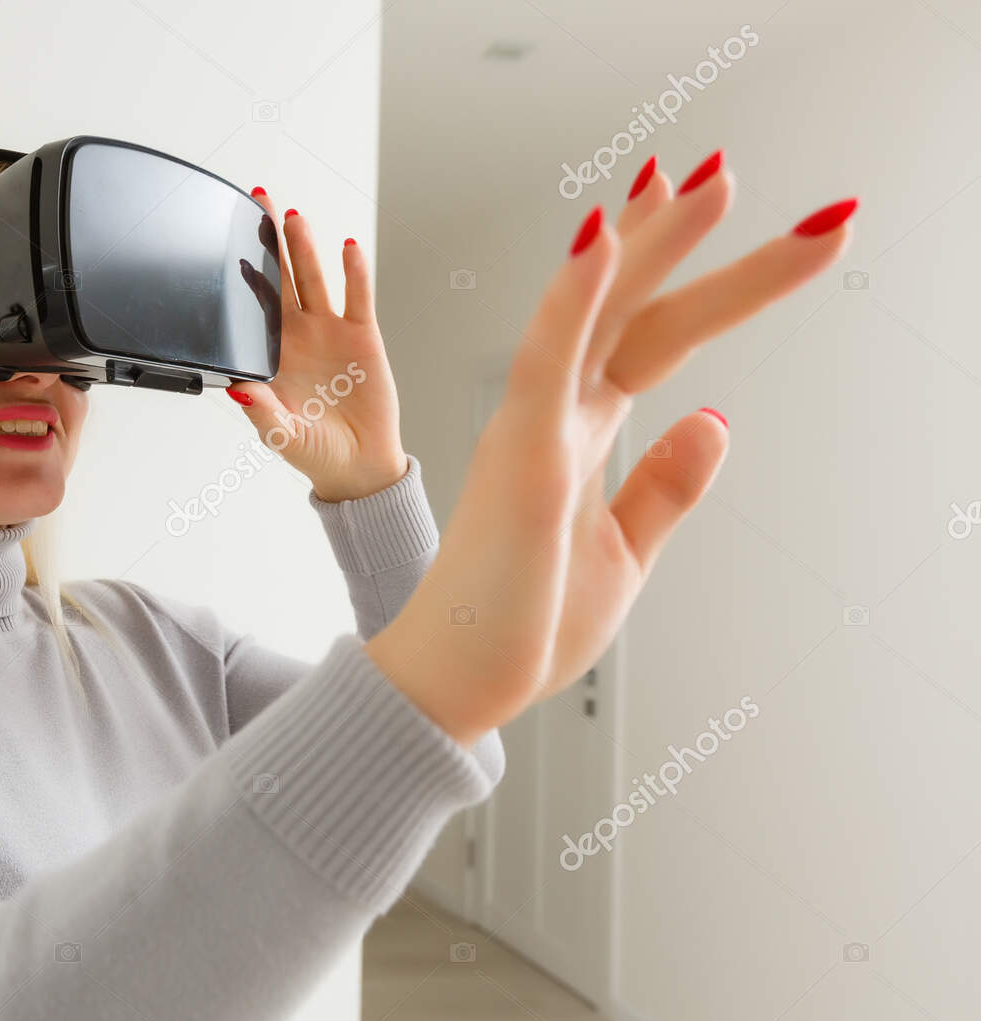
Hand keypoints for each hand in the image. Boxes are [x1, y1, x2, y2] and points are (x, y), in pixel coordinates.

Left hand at [227, 188, 408, 502]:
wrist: (358, 464)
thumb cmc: (313, 451)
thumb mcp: (279, 435)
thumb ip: (259, 411)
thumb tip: (236, 388)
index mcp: (269, 355)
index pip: (250, 306)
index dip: (241, 273)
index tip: (225, 240)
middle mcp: (296, 335)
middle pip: (279, 278)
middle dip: (268, 240)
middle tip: (258, 200)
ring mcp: (329, 331)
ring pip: (313, 279)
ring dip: (304, 248)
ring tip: (294, 217)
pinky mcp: (361, 335)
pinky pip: (356, 297)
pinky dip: (354, 271)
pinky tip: (347, 246)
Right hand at [366, 152, 855, 742]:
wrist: (460, 681)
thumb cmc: (523, 623)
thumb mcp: (624, 553)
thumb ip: (665, 484)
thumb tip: (715, 415)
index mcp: (578, 435)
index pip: (644, 337)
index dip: (683, 276)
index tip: (703, 209)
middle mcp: (554, 416)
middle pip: (634, 309)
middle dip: (684, 241)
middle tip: (726, 171)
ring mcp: (535, 428)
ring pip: (599, 312)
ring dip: (652, 242)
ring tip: (708, 179)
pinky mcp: (520, 455)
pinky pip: (549, 359)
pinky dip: (576, 297)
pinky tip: (605, 238)